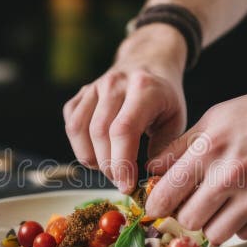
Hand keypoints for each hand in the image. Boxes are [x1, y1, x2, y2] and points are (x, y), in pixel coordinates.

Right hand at [63, 23, 187, 192]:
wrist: (149, 60)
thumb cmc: (164, 97)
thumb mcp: (175, 120)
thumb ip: (164, 148)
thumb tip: (149, 178)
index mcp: (144, 88)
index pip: (123, 129)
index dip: (122, 163)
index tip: (127, 185)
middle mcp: (115, 83)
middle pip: (100, 132)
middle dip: (109, 165)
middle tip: (121, 180)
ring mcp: (95, 85)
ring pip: (79, 128)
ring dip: (91, 158)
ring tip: (108, 169)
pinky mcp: (82, 92)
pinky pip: (71, 122)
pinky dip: (78, 145)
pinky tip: (96, 153)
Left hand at [144, 80, 246, 244]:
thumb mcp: (220, 116)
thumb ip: (183, 145)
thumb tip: (152, 169)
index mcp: (210, 145)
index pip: (166, 190)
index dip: (158, 203)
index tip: (160, 206)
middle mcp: (231, 172)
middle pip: (187, 219)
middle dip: (187, 215)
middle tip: (197, 204)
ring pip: (214, 233)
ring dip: (215, 224)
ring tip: (225, 204)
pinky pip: (245, 234)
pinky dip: (243, 225)